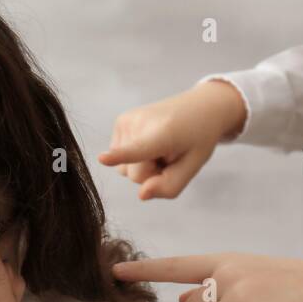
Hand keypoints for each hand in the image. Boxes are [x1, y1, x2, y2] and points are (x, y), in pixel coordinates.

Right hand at [97, 80, 245, 199]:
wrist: (201, 106)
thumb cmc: (197, 139)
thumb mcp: (193, 166)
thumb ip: (169, 186)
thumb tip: (141, 195)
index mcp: (163, 134)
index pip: (137, 150)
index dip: (119, 156)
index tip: (102, 158)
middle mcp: (139, 123)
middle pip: (133, 175)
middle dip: (150, 173)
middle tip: (169, 155)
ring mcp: (126, 120)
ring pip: (123, 168)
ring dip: (142, 166)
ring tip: (161, 148)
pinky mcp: (120, 121)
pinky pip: (120, 157)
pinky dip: (135, 157)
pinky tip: (151, 142)